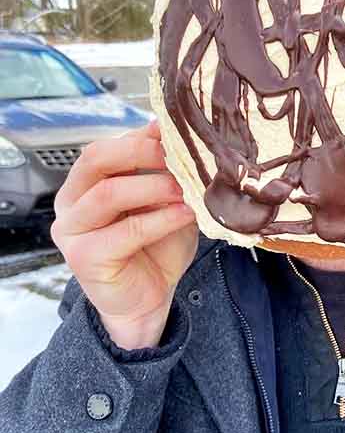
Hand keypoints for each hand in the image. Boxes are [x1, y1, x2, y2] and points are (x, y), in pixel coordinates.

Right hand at [51, 121, 197, 348]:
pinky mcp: (84, 257)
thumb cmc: (155, 247)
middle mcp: (71, 202)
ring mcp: (72, 230)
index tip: (174, 133)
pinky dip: (160, 220)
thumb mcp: (165, 201)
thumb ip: (163, 172)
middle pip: (96, 160)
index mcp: (86, 183)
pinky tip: (185, 214)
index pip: (105, 147)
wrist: (148, 299)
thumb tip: (176, 135)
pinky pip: (125, 231)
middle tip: (178, 156)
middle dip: (140, 152)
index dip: (140, 136)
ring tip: (185, 188)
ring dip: (153, 186)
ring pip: (108, 193)